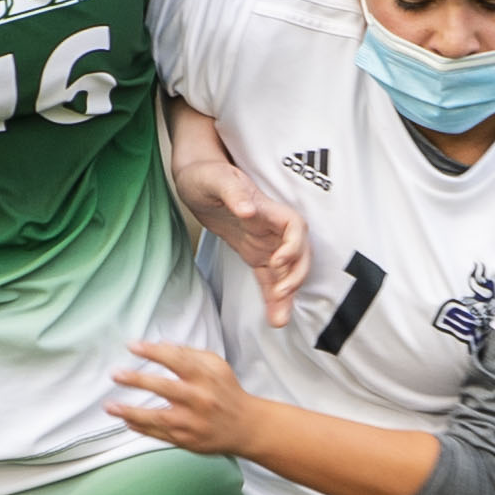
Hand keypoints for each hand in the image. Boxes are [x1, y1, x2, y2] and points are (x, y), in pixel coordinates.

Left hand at [108, 340, 264, 456]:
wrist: (245, 426)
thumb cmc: (226, 391)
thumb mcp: (215, 366)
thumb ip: (189, 354)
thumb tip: (159, 345)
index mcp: (206, 377)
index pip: (177, 360)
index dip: (154, 352)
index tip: (133, 346)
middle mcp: (199, 399)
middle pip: (165, 388)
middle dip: (137, 380)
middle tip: (116, 374)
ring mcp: (192, 422)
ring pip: (157, 417)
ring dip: (130, 412)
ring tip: (110, 406)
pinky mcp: (187, 440)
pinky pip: (159, 434)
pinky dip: (140, 427)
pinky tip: (126, 420)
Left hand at [167, 104, 307, 327]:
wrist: (195, 179)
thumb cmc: (206, 174)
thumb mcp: (216, 178)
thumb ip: (233, 193)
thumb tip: (248, 211)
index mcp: (267, 208)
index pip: (295, 227)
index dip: (294, 246)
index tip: (278, 261)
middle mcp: (271, 227)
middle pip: (300, 252)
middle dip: (295, 275)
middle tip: (280, 293)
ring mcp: (265, 242)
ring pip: (286, 271)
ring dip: (287, 294)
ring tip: (280, 319)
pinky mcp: (254, 254)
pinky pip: (269, 279)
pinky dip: (273, 297)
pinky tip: (275, 318)